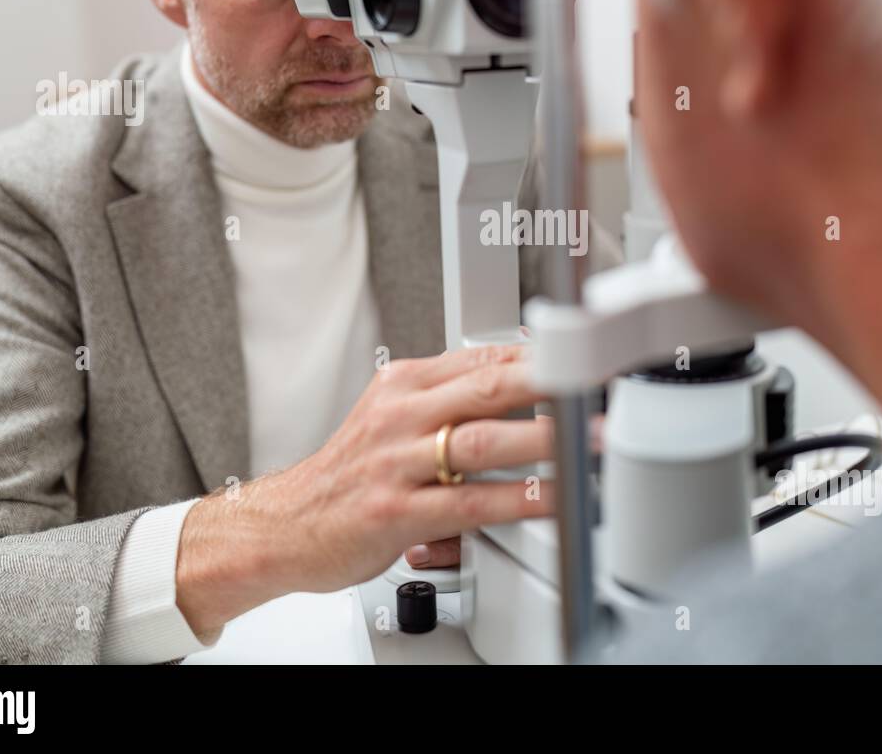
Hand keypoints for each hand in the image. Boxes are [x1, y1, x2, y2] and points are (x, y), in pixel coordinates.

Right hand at [174, 345, 553, 634]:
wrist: (284, 526)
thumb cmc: (349, 476)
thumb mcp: (390, 418)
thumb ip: (447, 399)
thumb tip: (513, 379)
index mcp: (403, 387)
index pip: (480, 357)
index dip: (538, 356)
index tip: (581, 355)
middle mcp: (400, 417)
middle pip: (487, 388)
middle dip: (551, 383)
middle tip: (597, 383)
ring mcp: (398, 464)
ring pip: (483, 442)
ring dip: (546, 439)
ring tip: (589, 439)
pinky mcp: (397, 512)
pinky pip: (471, 503)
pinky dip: (518, 499)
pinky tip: (551, 498)